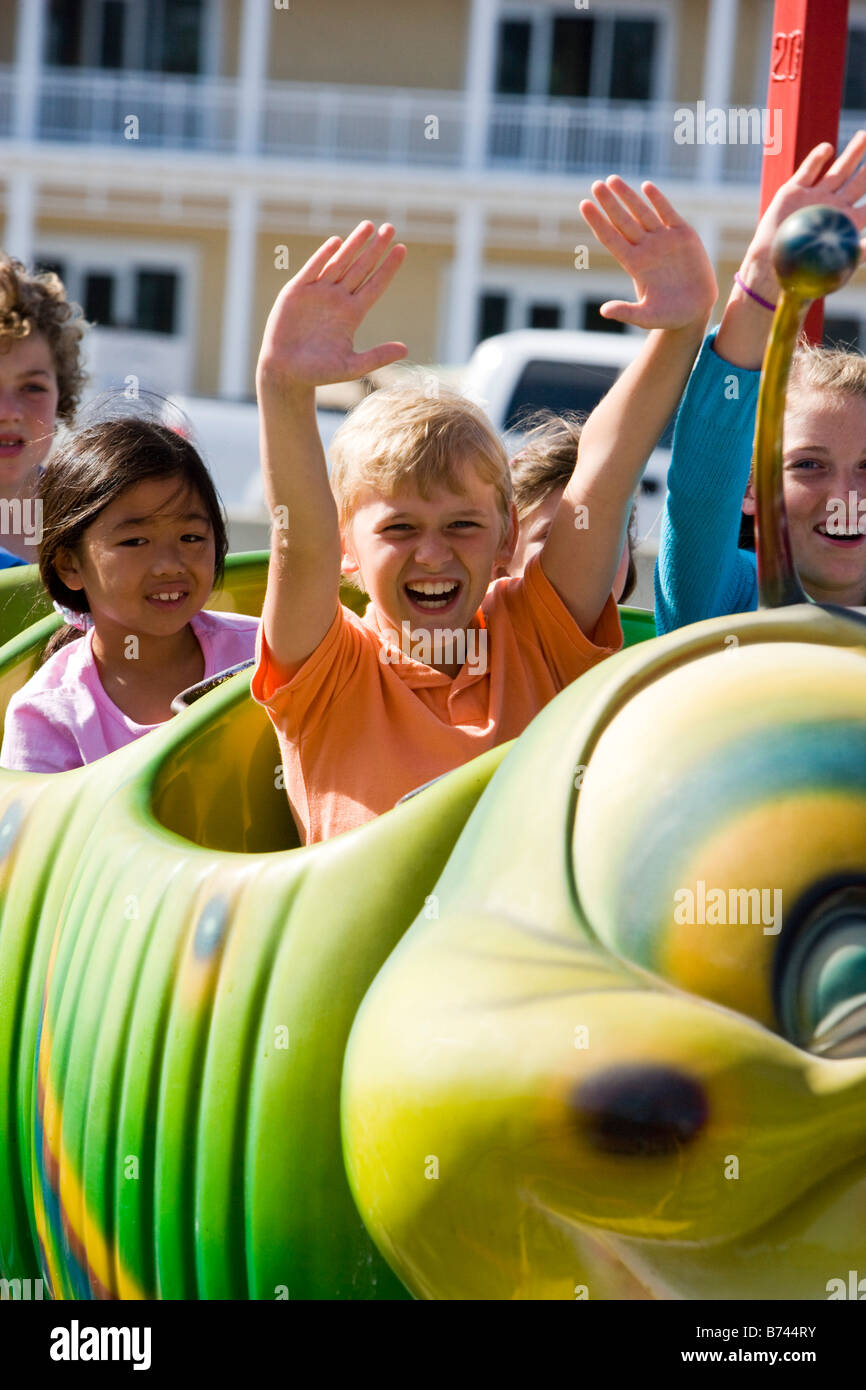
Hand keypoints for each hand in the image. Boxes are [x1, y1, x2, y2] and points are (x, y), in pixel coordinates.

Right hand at [258, 222, 407, 386]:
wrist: (285, 372)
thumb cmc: (318, 373)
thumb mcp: (352, 366)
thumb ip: (377, 357)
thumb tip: (406, 350)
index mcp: (352, 315)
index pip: (375, 285)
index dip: (389, 267)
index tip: (402, 249)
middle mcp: (337, 300)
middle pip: (361, 268)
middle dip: (375, 248)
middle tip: (390, 228)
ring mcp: (318, 293)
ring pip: (340, 262)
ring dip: (353, 244)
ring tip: (368, 225)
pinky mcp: (297, 291)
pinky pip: (313, 269)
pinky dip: (323, 255)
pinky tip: (337, 242)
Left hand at [579, 178, 716, 329]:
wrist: (696, 310)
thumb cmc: (669, 315)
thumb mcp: (647, 317)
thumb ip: (626, 312)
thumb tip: (603, 311)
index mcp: (635, 265)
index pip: (611, 239)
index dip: (598, 222)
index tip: (584, 205)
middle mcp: (646, 249)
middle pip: (623, 221)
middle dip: (609, 203)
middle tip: (595, 185)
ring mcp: (663, 240)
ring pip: (642, 213)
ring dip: (628, 196)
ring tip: (612, 179)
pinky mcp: (683, 235)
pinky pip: (668, 213)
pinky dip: (658, 200)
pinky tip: (646, 186)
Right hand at [739, 132, 865, 298]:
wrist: (770, 266)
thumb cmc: (800, 270)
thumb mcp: (831, 263)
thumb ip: (854, 252)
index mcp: (844, 223)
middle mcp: (832, 207)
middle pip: (856, 181)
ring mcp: (813, 197)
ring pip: (837, 171)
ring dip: (852, 154)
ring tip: (863, 136)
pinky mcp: (793, 192)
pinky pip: (808, 171)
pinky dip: (817, 159)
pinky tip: (828, 148)